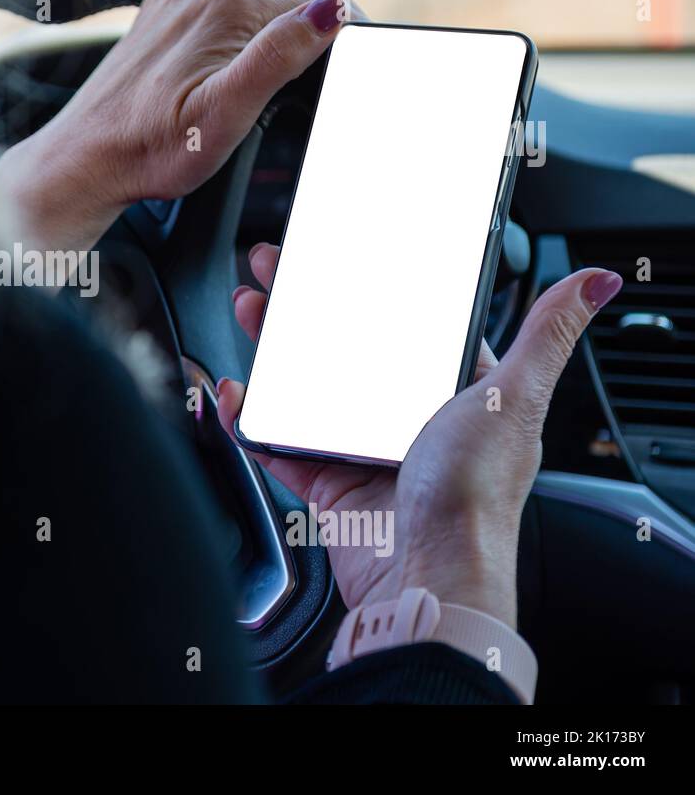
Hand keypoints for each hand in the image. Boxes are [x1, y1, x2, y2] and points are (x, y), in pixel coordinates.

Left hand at [0, 0, 362, 250]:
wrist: (90, 157)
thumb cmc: (154, 150)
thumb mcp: (226, 118)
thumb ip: (277, 58)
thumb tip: (328, 12)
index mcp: (229, 7)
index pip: (318, 1)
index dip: (351, 29)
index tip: (364, 60)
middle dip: (331, 8)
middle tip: (347, 52)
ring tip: (314, 25)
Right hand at [217, 243, 622, 626]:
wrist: (427, 574)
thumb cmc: (476, 497)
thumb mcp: (512, 396)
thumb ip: (543, 337)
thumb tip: (594, 282)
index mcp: (452, 394)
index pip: (405, 328)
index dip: (369, 288)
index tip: (340, 257)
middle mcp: (407, 421)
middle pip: (344, 350)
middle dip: (304, 307)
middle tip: (275, 270)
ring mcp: (363, 451)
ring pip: (307, 386)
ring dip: (274, 347)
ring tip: (250, 309)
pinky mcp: (328, 483)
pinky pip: (280, 442)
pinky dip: (252, 417)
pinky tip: (237, 391)